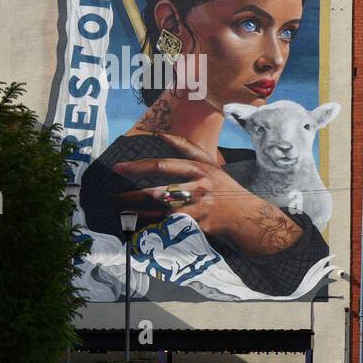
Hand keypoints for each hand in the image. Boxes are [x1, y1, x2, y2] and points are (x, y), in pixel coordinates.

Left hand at [114, 132, 302, 254]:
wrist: (249, 217)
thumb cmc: (227, 190)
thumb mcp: (212, 165)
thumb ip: (187, 148)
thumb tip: (161, 134)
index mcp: (199, 170)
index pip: (164, 165)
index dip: (139, 166)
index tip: (119, 168)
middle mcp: (198, 188)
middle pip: (158, 192)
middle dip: (133, 195)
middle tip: (113, 197)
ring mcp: (199, 209)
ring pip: (161, 212)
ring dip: (139, 213)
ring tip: (120, 212)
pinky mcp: (200, 227)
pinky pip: (171, 227)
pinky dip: (154, 227)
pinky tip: (139, 227)